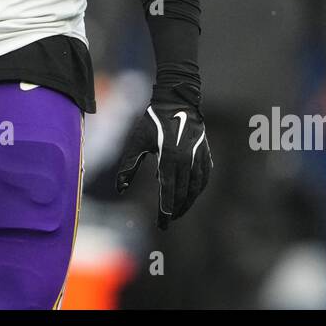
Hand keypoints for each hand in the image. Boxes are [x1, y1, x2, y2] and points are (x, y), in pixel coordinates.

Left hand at [116, 97, 211, 229]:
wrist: (177, 101)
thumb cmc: (153, 121)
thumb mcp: (137, 142)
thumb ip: (128, 166)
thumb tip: (120, 188)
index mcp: (169, 157)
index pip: (168, 190)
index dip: (165, 209)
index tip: (162, 224)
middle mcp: (187, 160)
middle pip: (183, 193)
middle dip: (175, 210)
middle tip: (167, 222)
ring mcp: (199, 157)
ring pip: (196, 188)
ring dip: (187, 203)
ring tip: (177, 212)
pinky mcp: (205, 154)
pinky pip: (204, 178)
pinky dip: (198, 190)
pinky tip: (191, 195)